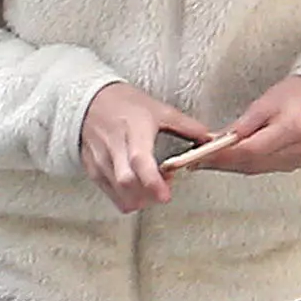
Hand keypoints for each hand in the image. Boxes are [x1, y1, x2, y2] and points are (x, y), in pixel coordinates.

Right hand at [77, 81, 211, 213]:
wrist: (91, 102)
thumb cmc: (124, 105)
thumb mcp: (158, 110)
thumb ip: (186, 126)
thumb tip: (209, 138)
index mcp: (133, 130)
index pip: (140, 160)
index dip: (153, 181)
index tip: (165, 195)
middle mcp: (114, 147)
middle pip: (127, 182)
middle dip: (148, 195)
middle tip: (164, 191)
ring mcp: (101, 161)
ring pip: (119, 192)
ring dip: (140, 199)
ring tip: (152, 189)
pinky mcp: (93, 170)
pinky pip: (110, 194)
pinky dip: (127, 198)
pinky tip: (137, 191)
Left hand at [193, 76, 300, 176]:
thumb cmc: (298, 94)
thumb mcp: (268, 101)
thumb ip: (244, 124)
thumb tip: (220, 140)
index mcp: (294, 129)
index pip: (251, 149)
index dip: (223, 155)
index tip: (201, 154)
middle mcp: (300, 149)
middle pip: (251, 163)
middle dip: (221, 162)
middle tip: (196, 160)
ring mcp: (300, 160)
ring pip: (256, 169)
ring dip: (230, 166)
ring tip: (207, 160)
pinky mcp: (297, 164)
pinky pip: (265, 168)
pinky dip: (245, 165)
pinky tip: (230, 161)